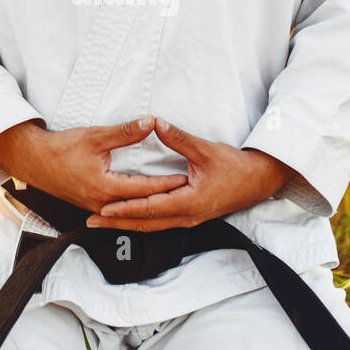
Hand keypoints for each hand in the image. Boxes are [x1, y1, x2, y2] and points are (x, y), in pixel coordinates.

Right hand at [0, 116, 188, 213]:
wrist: (34, 160)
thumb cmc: (62, 147)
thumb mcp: (96, 136)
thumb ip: (126, 132)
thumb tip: (151, 122)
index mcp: (105, 187)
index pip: (145, 189)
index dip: (168, 184)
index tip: (188, 178)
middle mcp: (102, 203)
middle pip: (141, 205)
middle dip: (165, 199)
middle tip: (190, 192)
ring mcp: (96, 207)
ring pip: (130, 210)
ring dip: (151, 205)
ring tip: (174, 199)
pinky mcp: (91, 205)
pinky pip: (119, 210)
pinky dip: (135, 207)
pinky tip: (147, 203)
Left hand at [85, 118, 291, 230]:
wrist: (258, 182)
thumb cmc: (235, 166)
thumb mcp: (206, 150)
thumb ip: (178, 138)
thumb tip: (156, 123)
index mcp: (189, 202)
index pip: (150, 208)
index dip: (125, 209)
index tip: (103, 209)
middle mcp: (187, 216)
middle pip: (146, 223)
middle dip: (117, 223)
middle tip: (91, 222)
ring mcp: (189, 219)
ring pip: (152, 226)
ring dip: (127, 224)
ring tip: (103, 222)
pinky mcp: (191, 216)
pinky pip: (161, 223)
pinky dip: (142, 221)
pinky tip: (130, 219)